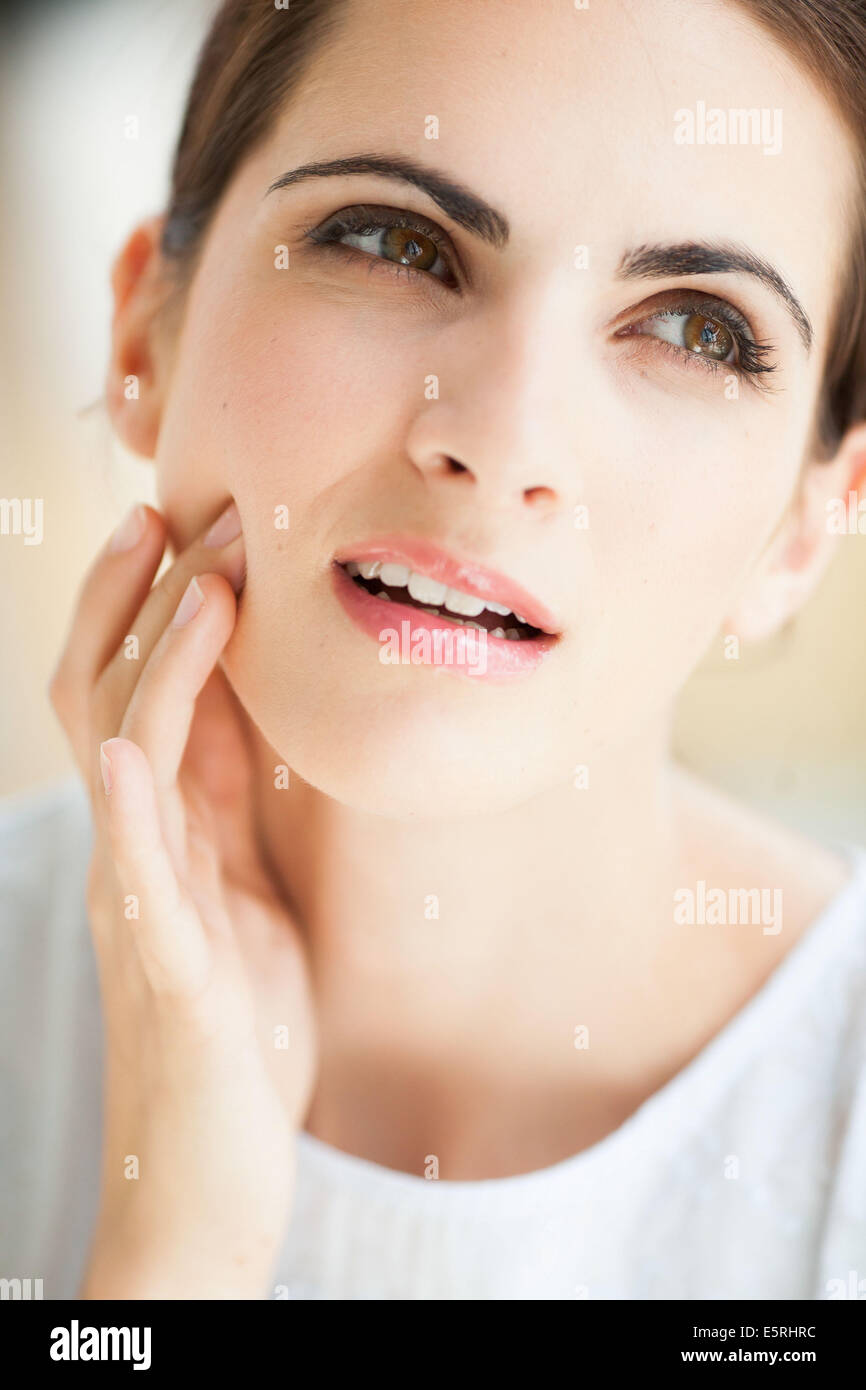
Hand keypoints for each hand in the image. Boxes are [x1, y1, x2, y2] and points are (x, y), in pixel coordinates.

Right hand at [48, 500, 316, 1297]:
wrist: (216, 1160)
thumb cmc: (241, 1023)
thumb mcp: (248, 887)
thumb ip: (234, 802)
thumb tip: (244, 706)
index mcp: (167, 830)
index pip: (147, 692)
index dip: (169, 606)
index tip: (207, 525)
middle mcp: (137, 850)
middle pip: (111, 695)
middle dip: (147, 600)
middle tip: (191, 511)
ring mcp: (139, 904)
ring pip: (123, 756)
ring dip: (157, 664)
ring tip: (201, 583)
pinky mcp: (163, 968)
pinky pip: (134, 880)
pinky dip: (127, 811)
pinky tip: (125, 756)